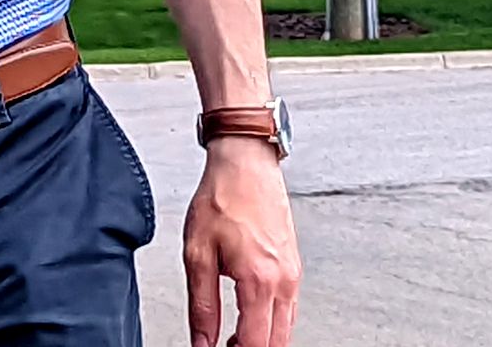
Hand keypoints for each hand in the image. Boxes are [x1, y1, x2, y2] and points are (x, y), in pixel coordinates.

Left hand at [183, 136, 299, 346]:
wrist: (246, 163)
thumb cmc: (221, 198)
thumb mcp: (197, 253)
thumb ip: (202, 305)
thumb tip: (202, 342)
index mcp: (260, 281)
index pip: (255, 344)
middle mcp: (284, 282)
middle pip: (276, 343)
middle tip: (224, 346)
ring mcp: (293, 275)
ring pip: (286, 329)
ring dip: (263, 340)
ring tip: (232, 337)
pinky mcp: (294, 266)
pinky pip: (289, 309)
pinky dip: (272, 322)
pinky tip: (250, 316)